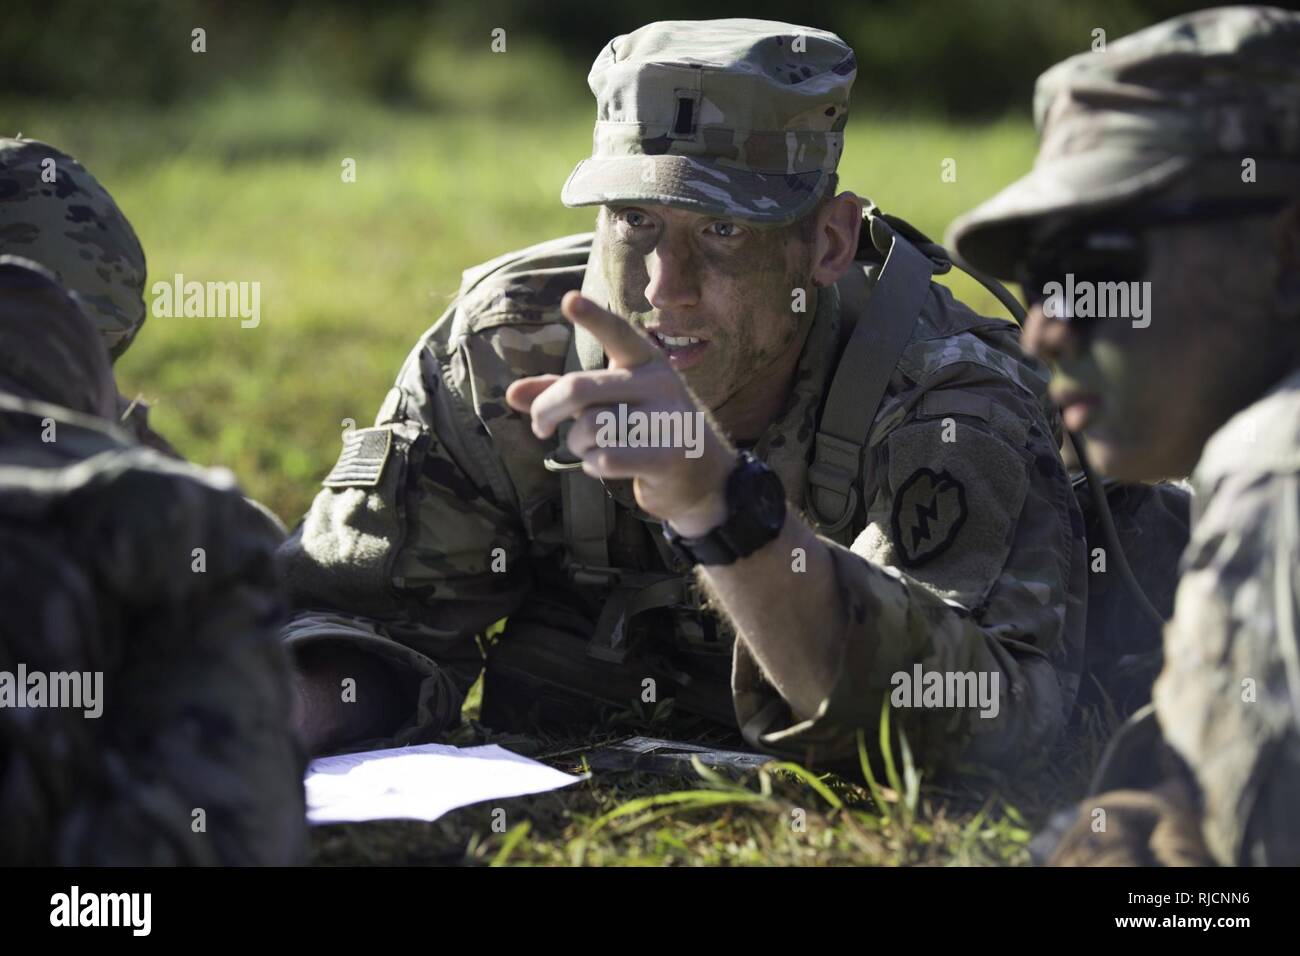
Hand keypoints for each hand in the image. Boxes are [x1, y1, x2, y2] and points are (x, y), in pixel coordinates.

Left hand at [505, 291, 733, 534]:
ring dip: (578, 445)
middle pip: (578, 389)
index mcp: (645, 360)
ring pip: (589, 428)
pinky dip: (594, 466)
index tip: (569, 299)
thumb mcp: (609, 402)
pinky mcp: (669, 455)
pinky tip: (604, 465)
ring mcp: (668, 419)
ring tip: (591, 449)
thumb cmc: (644, 430)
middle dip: (546, 411)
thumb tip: (512, 394)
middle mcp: (659, 382)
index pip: (616, 333)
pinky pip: (606, 458)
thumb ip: (561, 393)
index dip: (593, 317)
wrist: (703, 477)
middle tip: (539, 428)